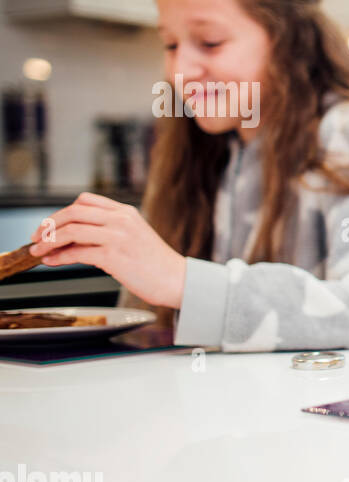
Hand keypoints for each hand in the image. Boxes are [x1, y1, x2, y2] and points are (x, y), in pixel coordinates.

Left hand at [29, 193, 185, 307]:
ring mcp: (117, 236)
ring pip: (71, 230)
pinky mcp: (114, 256)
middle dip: (49, 224)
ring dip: (48, 241)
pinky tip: (52, 261)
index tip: (51, 224)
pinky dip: (59, 257)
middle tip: (37, 236)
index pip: (85, 200)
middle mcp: (121, 220)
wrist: (177, 280)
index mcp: (126, 212)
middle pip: (74, 211)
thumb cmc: (156, 264)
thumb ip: (109, 232)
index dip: (62, 211)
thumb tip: (75, 242)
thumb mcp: (134, 237)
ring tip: (37, 251)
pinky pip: (77, 252)